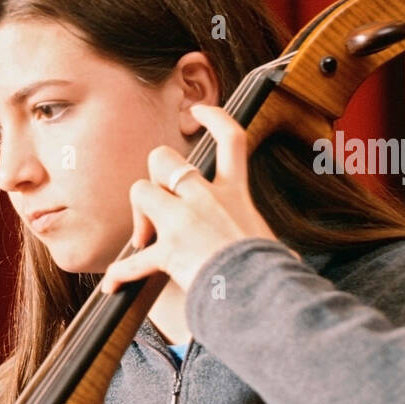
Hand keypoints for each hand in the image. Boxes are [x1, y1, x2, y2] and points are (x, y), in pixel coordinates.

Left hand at [99, 104, 293, 294]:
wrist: (263, 293)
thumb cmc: (272, 272)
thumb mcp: (271, 241)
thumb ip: (269, 242)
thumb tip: (290, 260)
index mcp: (235, 193)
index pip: (231, 139)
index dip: (214, 118)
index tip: (199, 111)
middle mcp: (206, 199)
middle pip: (163, 159)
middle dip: (154, 176)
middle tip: (158, 203)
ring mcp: (183, 222)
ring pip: (140, 191)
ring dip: (138, 215)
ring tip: (143, 241)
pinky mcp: (167, 251)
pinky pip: (132, 261)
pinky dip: (120, 274)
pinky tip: (113, 286)